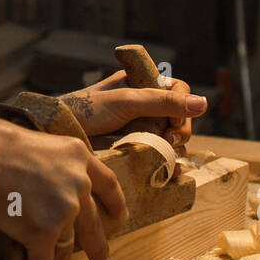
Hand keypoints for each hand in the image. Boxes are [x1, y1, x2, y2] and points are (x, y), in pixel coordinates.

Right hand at [0, 108, 127, 259]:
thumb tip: (37, 177)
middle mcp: (78, 185)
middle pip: (91, 223)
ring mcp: (63, 210)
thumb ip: (48, 163)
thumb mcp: (36, 143)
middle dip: (97, 249)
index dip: (115, 201)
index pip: (107, 182)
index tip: (121, 217)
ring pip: (66, 249)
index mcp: (78, 157)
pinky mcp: (43, 232)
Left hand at [58, 71, 206, 153]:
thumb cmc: (85, 111)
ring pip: (172, 140)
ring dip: (175, 150)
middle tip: (169, 140)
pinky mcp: (134, 153)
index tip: (173, 120)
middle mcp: (143, 107)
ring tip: (167, 157)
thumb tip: (204, 104)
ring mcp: (139, 131)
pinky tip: (169, 173)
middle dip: (180, 130)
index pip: (177, 91)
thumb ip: (162, 102)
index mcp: (141, 85)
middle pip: (180, 117)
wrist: (55, 135)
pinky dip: (168, 166)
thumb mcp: (125, 102)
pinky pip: (160, 159)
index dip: (182, 105)